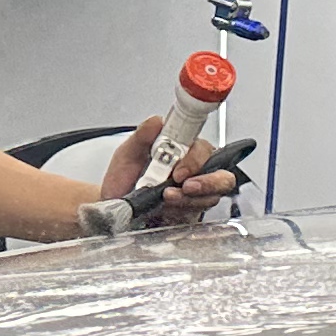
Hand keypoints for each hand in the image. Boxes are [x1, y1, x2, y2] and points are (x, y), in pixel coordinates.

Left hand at [99, 114, 242, 222]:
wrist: (115, 206)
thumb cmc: (123, 179)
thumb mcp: (127, 154)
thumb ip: (142, 137)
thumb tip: (155, 122)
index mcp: (183, 150)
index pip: (204, 148)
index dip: (197, 159)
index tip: (179, 170)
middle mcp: (194, 170)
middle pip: (221, 174)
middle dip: (207, 182)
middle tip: (184, 186)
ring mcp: (195, 193)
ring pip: (213, 196)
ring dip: (191, 199)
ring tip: (168, 199)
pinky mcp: (191, 212)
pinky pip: (200, 213)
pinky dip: (185, 211)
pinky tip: (169, 210)